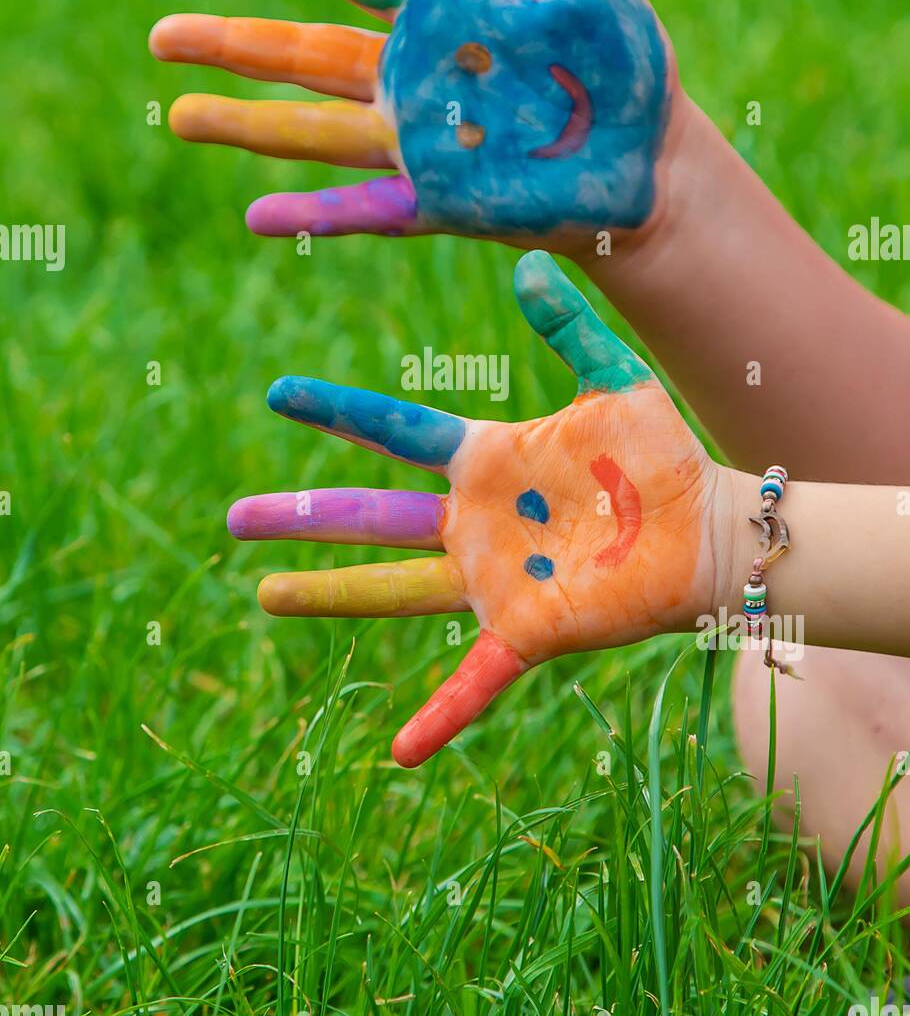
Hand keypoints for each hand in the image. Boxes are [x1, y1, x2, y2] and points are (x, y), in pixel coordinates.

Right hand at [150, 0, 682, 252]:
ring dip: (248, 125)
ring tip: (181, 116)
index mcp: (452, 15)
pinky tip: (257, 215)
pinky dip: (314, 213)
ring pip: (318, 130)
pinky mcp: (441, 201)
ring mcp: (424, 144)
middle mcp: (421, 78)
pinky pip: (366, 208)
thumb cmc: (632, 75)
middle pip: (311, 54)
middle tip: (163, 37)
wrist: (656, 170)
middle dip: (236, 44)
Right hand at [227, 253, 717, 765]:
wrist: (708, 531)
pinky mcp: (526, 631)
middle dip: (303, 515)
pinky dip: (439, 717)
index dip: (336, 412)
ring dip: (330, 595)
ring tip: (264, 595)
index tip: (278, 394)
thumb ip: (569, 327)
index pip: (394, 432)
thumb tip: (526, 263)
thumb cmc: (662, 458)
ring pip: (393, 589)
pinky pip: (474, 681)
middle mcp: (474, 522)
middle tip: (235, 518)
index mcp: (487, 460)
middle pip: (370, 514)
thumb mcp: (613, 381)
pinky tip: (398, 752)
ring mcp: (493, 580)